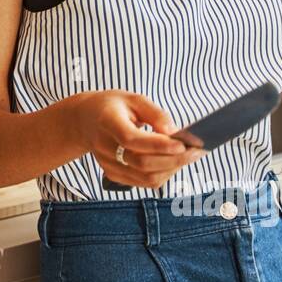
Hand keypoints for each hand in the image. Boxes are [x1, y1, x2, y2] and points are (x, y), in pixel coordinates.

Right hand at [77, 90, 204, 189]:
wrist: (84, 120)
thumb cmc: (113, 106)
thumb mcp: (133, 99)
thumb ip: (155, 114)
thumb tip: (175, 133)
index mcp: (108, 122)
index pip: (132, 140)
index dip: (159, 145)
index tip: (183, 144)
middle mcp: (104, 147)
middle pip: (142, 163)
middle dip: (174, 160)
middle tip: (197, 151)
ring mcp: (107, 164)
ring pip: (145, 178)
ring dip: (172, 170)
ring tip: (189, 157)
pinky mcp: (113, 175)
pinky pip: (143, 182)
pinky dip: (163, 175)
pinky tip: (173, 163)